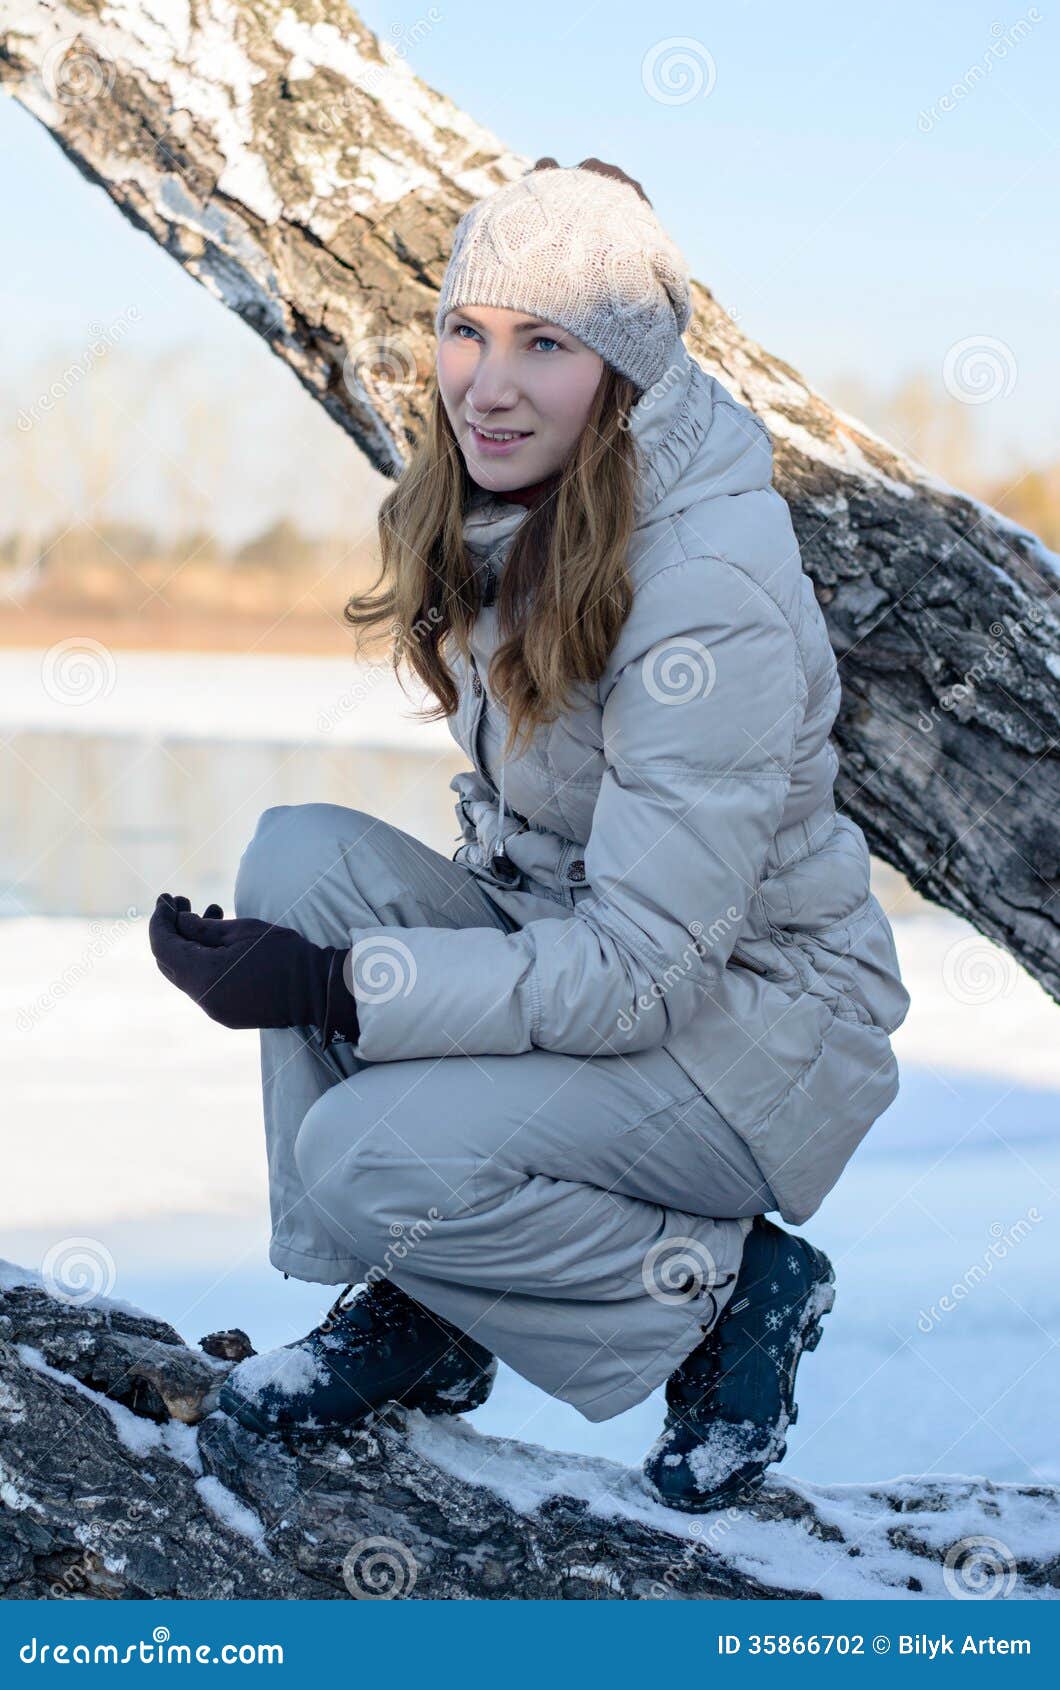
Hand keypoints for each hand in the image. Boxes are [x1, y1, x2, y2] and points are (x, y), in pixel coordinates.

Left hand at [148, 893, 358, 1043]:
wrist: (318, 989)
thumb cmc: (285, 954)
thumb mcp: (243, 930)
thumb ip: (203, 927)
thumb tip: (179, 922)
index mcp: (204, 976)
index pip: (163, 946)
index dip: (159, 920)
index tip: (165, 899)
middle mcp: (204, 998)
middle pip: (170, 963)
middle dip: (172, 931)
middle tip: (182, 903)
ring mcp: (215, 1009)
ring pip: (188, 974)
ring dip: (190, 945)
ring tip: (210, 913)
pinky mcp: (227, 1013)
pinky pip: (204, 985)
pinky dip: (205, 961)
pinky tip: (221, 941)